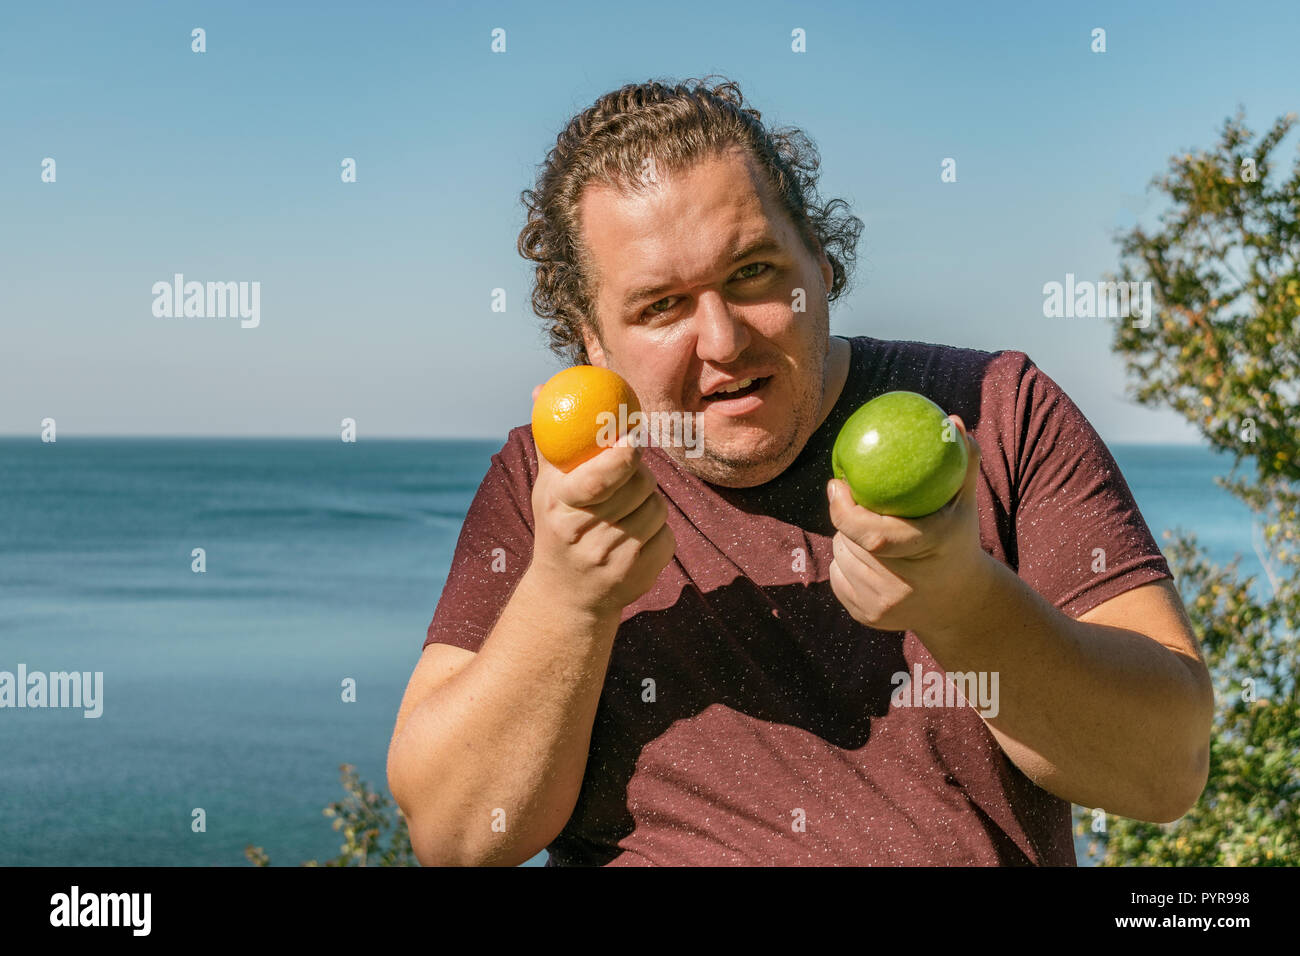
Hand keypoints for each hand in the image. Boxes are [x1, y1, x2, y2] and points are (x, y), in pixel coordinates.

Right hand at [527, 385, 675, 617]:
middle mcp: (586, 537)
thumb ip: (553, 440)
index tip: (632, 439)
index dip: (620, 458)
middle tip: (631, 470)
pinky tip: (636, 533)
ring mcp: (615, 560)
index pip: (598, 480)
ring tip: (628, 506)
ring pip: (656, 508)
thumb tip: (543, 388)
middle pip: (637, 487)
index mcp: (561, 508)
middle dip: (639, 474)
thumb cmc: (558, 524)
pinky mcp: (641, 576)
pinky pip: (666, 534)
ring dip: (650, 500)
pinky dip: (657, 528)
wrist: (567, 594)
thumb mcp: (548, 487)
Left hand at [826, 415, 990, 635]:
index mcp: (929, 550)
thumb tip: (954, 420)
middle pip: (851, 543)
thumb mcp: (965, 504)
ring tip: (864, 530)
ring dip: (844, 540)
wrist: (960, 604)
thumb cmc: (958, 539)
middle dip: (846, 519)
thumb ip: (963, 464)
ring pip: (841, 559)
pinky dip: (843, 564)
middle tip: (851, 501)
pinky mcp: (869, 618)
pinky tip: (862, 557)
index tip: (836, 484)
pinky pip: (837, 579)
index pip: (872, 535)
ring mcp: (886, 605)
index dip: (845, 510)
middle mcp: (906, 584)